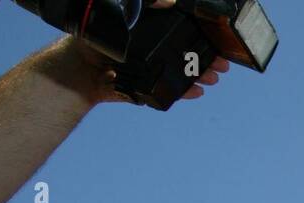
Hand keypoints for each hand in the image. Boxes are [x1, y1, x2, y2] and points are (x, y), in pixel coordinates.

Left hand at [61, 1, 230, 105]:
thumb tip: (171, 0)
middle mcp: (155, 49)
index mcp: (152, 30)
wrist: (81, 67)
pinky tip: (197, 92)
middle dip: (209, 58)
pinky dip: (185, 92)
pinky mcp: (149, 87)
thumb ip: (145, 1)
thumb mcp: (122, 9)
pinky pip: (170, 91)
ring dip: (201, 75)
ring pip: (183, 72)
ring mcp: (153, 69)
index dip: (202, 36)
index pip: (183, 31)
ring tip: (213, 78)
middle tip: (223, 64)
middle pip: (188, 53)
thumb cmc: (96, 35)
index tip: (217, 41)